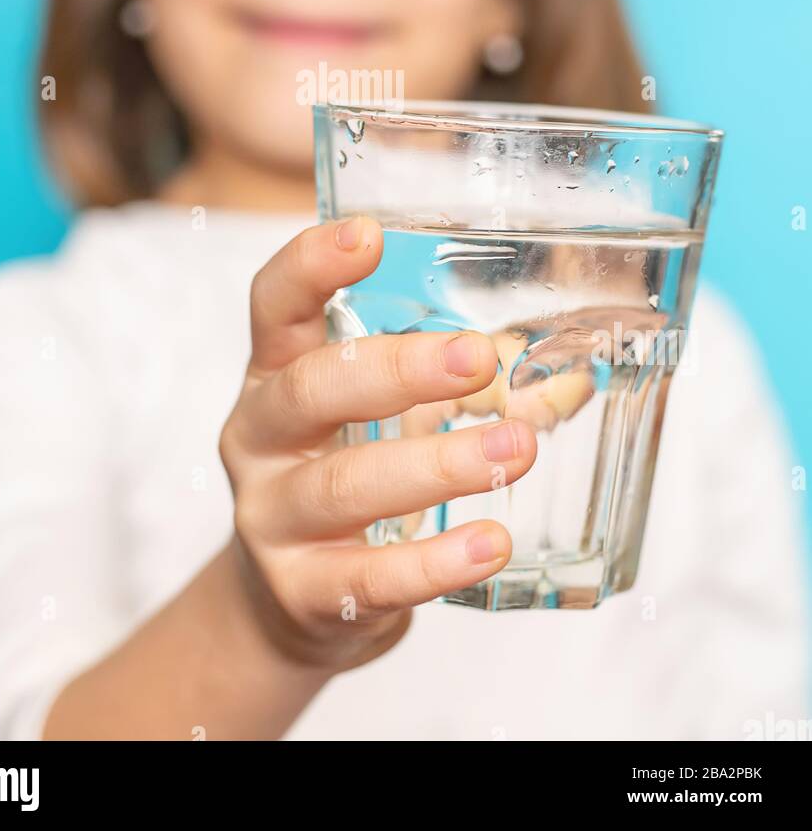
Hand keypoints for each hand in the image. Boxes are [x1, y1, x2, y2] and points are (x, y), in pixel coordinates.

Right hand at [219, 217, 537, 675]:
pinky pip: (368, 577)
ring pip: (343, 485)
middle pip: (310, 388)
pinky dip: (434, 562)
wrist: (289, 600)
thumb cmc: (348, 475)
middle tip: (478, 358)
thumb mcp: (384, 415)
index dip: (311, 264)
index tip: (368, 234)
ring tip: (514, 450)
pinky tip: (489, 543)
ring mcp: (271, 518)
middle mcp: (260, 437)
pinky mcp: (302, 592)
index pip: (274, 303)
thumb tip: (575, 371)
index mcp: (276, 371)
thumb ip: (464, 385)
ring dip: (435, 465)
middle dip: (397, 369)